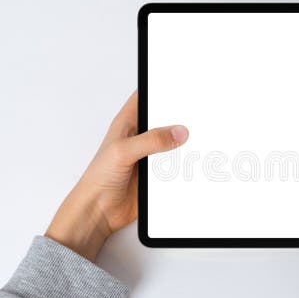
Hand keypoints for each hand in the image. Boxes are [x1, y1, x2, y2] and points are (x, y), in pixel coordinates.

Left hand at [46, 92, 187, 260]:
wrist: (98, 211)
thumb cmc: (98, 178)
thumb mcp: (122, 151)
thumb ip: (151, 140)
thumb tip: (178, 132)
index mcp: (129, 123)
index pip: (147, 98)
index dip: (162, 89)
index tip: (181, 86)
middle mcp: (142, 137)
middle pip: (167, 120)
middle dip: (181, 118)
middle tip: (197, 116)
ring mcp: (151, 156)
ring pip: (175, 144)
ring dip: (185, 145)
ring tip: (200, 140)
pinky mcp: (159, 175)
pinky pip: (177, 167)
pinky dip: (186, 166)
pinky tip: (193, 164)